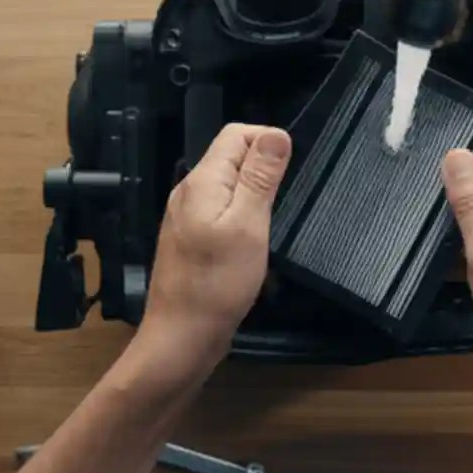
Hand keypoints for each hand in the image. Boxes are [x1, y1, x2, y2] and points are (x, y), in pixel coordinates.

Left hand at [139, 123, 291, 371]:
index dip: (268, 141)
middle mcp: (189, 191)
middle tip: (287, 201)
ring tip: (273, 222)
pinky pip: (220, 210)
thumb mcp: (249, 226)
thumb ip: (260, 178)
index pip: (236, 134)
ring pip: (227, 185)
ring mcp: (186, 216)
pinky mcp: (191, 239)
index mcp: (201, 181)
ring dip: (254, 194)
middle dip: (263, 168)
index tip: (292, 172)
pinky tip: (253, 241)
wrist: (180, 338)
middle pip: (230, 157)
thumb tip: (276, 133)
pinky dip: (241, 216)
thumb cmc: (218, 284)